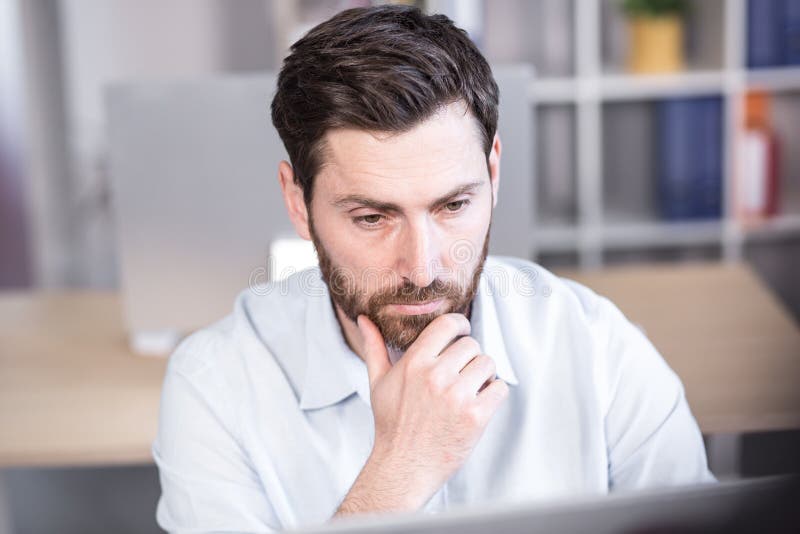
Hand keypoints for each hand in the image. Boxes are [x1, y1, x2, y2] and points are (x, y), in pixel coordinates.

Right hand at [336, 313, 508, 514]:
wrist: (404, 467)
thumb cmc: (391, 425)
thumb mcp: (378, 383)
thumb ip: (374, 348)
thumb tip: (364, 320)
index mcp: (414, 363)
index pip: (447, 325)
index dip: (459, 325)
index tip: (462, 332)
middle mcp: (436, 376)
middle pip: (472, 345)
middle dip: (469, 357)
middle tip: (462, 373)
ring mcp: (457, 396)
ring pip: (488, 364)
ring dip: (484, 375)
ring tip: (470, 388)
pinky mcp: (475, 416)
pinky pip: (500, 388)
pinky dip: (494, 393)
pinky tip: (480, 402)